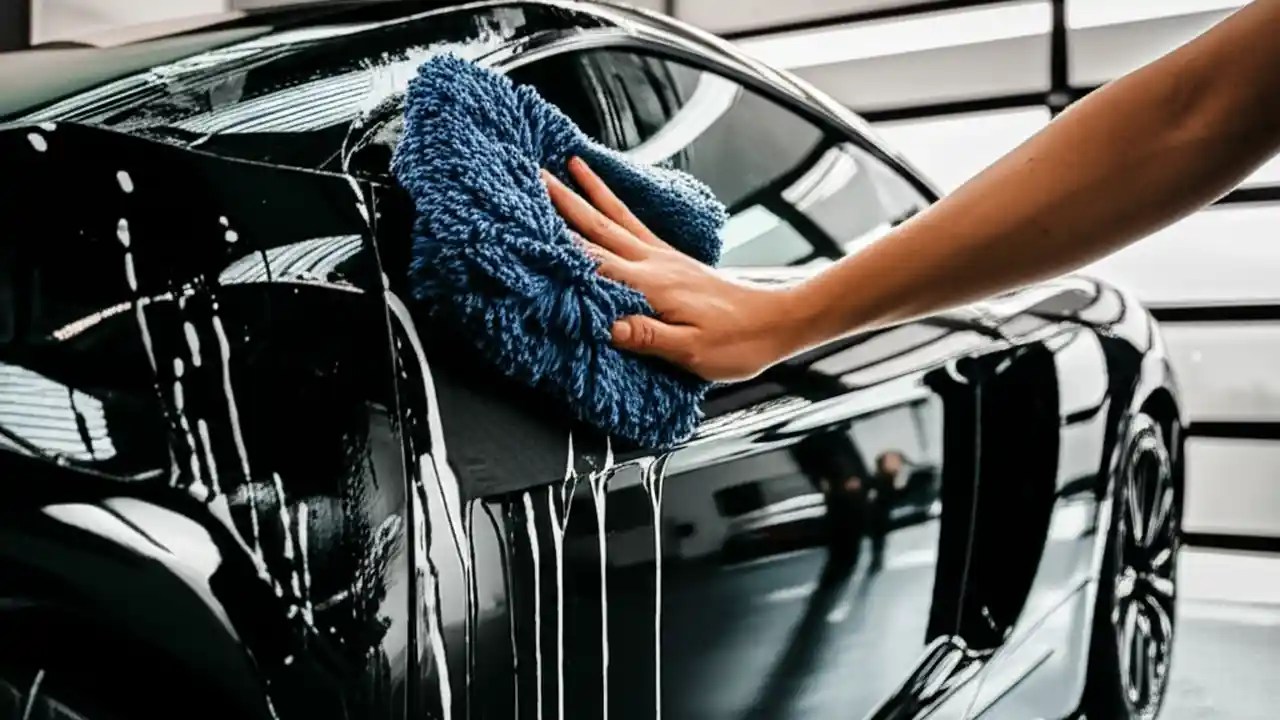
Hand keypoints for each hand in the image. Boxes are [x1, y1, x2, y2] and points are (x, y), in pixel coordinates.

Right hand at [542, 157, 802, 381]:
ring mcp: (661, 257)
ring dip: (584, 192)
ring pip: (613, 218)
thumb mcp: (690, 351)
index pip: (592, 262)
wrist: (775, 323)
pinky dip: (614, 202)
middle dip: (561, 203)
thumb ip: (645, 336)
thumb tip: (605, 326)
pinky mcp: (670, 258)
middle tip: (531, 177)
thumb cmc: (736, 342)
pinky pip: (634, 222)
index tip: (526, 224)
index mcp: (650, 286)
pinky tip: (604, 191)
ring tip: (562, 166)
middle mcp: (652, 263)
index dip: (556, 244)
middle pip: (596, 227)